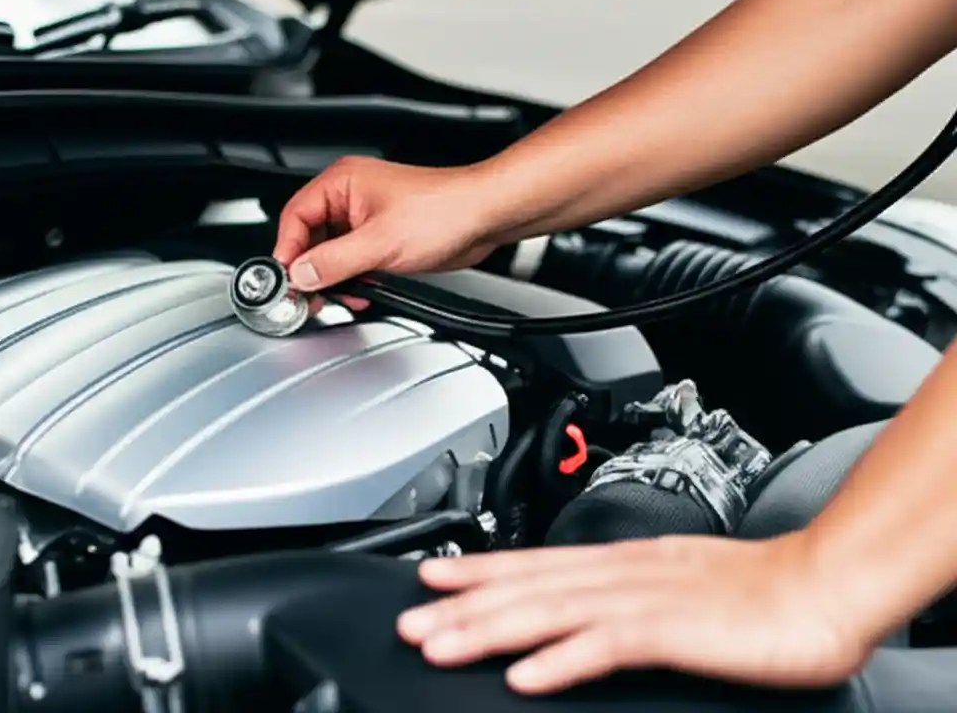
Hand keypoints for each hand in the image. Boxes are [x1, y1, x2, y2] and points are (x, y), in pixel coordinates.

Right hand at [272, 156, 509, 304]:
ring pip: (331, 251)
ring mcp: (367, 216)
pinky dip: (351, 277)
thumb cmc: (444, 210)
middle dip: (311, 268)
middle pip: (310, 236)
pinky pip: (352, 258)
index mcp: (342, 183)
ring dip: (333, 276)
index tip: (287, 278)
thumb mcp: (379, 243)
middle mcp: (351, 196)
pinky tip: (359, 289)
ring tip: (338, 294)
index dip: (287, 250)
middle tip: (309, 294)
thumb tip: (302, 274)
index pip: (294, 217)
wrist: (484, 217)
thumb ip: (334, 261)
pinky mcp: (382, 235)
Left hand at [396, 534, 873, 694]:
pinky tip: (525, 675)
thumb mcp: (676, 585)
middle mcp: (623, 573)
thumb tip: (586, 611)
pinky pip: (606, 645)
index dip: (478, 571)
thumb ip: (627, 595)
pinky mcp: (674, 629)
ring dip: (490, 630)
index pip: (534, 563)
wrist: (827, 585)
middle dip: (463, 607)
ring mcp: (646, 598)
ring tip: (440, 646)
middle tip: (409, 622)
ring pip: (550, 612)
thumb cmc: (760, 591)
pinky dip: (561, 659)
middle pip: (527, 588)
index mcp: (624, 562)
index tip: (430, 579)